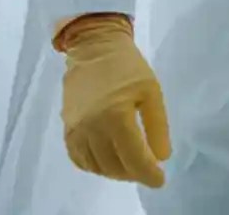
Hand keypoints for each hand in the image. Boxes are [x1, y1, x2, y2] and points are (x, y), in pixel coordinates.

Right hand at [57, 14, 171, 187]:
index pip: (134, 159)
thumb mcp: (152, 92)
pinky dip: (96, 166)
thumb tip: (161, 157)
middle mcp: (93, 127)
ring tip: (131, 164)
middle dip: (134, 173)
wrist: (94, 48)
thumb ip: (157, 126)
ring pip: (97, 166)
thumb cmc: (127, 67)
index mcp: (116, 117)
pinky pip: (80, 159)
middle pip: (115, 167)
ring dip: (116, 172)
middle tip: (147, 169)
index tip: (160, 180)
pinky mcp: (67, 128)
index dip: (149, 175)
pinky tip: (109, 160)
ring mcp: (76, 130)